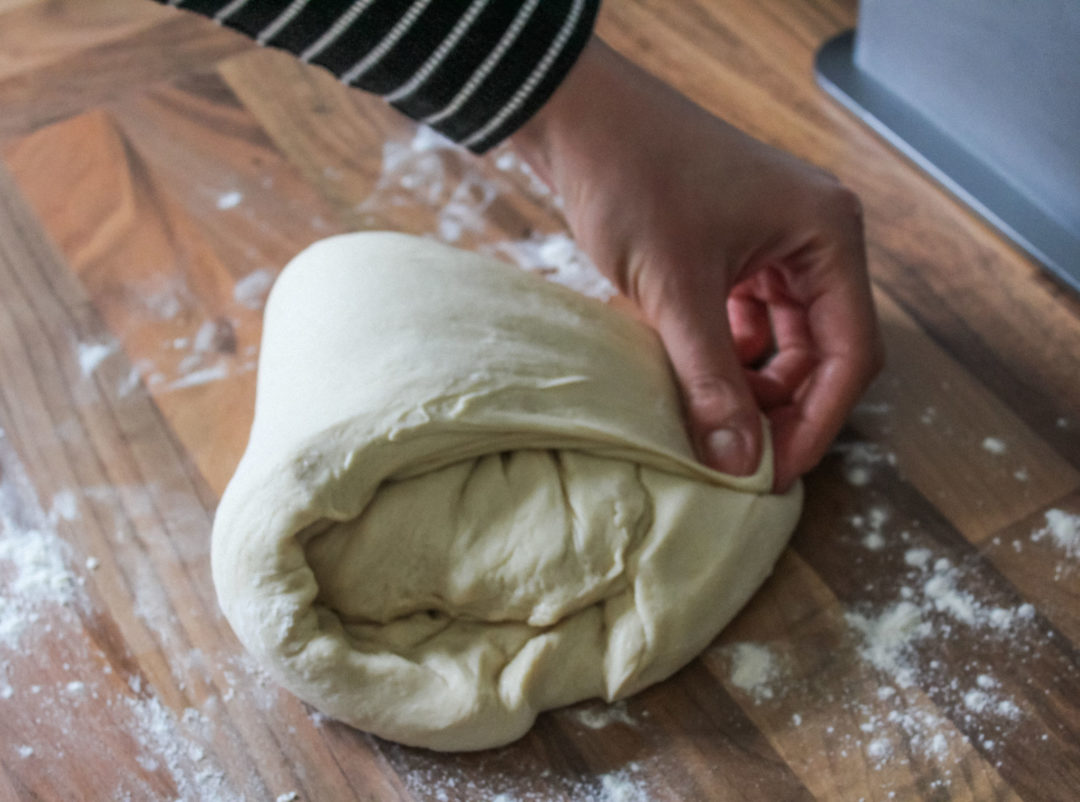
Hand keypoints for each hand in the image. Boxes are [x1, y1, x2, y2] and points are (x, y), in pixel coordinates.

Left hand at [511, 38, 882, 491]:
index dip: (817, 422)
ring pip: (785, 339)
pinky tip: (693, 372)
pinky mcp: (740, 247)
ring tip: (710, 418)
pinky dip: (727, 352)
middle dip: (783, 406)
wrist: (579, 119)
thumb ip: (710, 381)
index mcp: (828, 235)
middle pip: (823, 350)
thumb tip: (739, 465)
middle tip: (739, 458)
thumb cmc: (632, 179)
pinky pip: (750, 318)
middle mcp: (816, 237)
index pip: (850, 352)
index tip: (775, 474)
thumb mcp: (675, 291)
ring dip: (752, 383)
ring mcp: (778, 241)